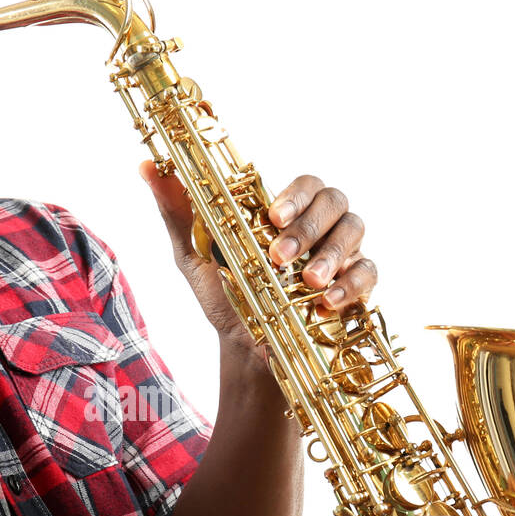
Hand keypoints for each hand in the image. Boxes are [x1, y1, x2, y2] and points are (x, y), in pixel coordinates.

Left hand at [139, 163, 372, 359]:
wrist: (245, 350)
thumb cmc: (225, 295)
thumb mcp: (194, 256)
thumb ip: (177, 211)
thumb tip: (146, 165)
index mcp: (284, 212)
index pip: (304, 183)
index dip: (293, 195)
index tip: (271, 217)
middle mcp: (317, 226)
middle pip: (334, 200)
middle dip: (309, 227)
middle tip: (280, 257)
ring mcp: (341, 254)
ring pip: (355, 230)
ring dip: (332, 254)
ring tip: (308, 283)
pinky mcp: (357, 286)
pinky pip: (369, 272)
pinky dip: (352, 285)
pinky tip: (327, 303)